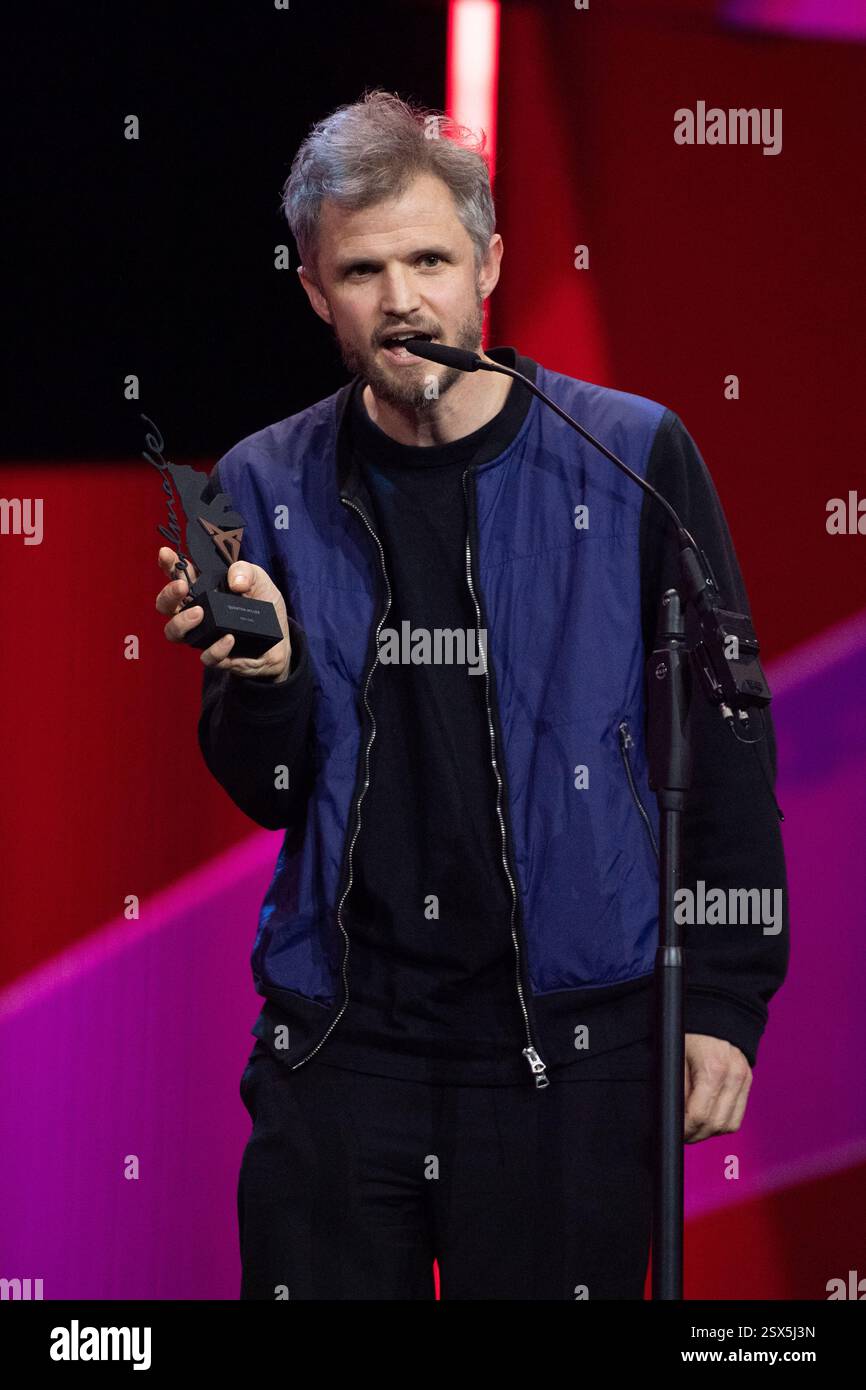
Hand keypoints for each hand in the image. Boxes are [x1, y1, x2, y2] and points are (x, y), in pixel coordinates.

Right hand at [155, 546, 291, 681]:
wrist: (281, 640)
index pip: (177, 575)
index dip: (168, 564)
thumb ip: (246, 571)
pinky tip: (229, 638)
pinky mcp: (217, 656)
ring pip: (174, 633)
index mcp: (202, 589)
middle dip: (167, 595)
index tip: (166, 554)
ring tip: (199, 613)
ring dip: (181, 622)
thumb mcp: (259, 580)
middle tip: (181, 587)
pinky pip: (207, 656)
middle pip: (165, 605)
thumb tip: (234, 582)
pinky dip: (216, 648)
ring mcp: (203, 635)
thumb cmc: (264, 605)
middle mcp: (196, 612)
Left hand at [683, 1033, 752, 1143]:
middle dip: (696, 1134)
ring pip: (729, 1125)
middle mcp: (733, 1075)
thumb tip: (675, 1116)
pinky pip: (737, 1116)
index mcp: (713, 1069)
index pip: (700, 1115)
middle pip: (716, 1124)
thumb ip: (677, 1088)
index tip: (674, 1131)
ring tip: (693, 1127)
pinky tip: (707, 1117)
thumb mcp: (675, 1057)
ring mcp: (744, 1078)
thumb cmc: (689, 1033)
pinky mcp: (748, 1080)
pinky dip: (722, 1122)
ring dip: (710, 1131)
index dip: (685, 1129)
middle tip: (681, 1134)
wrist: (715, 1013)